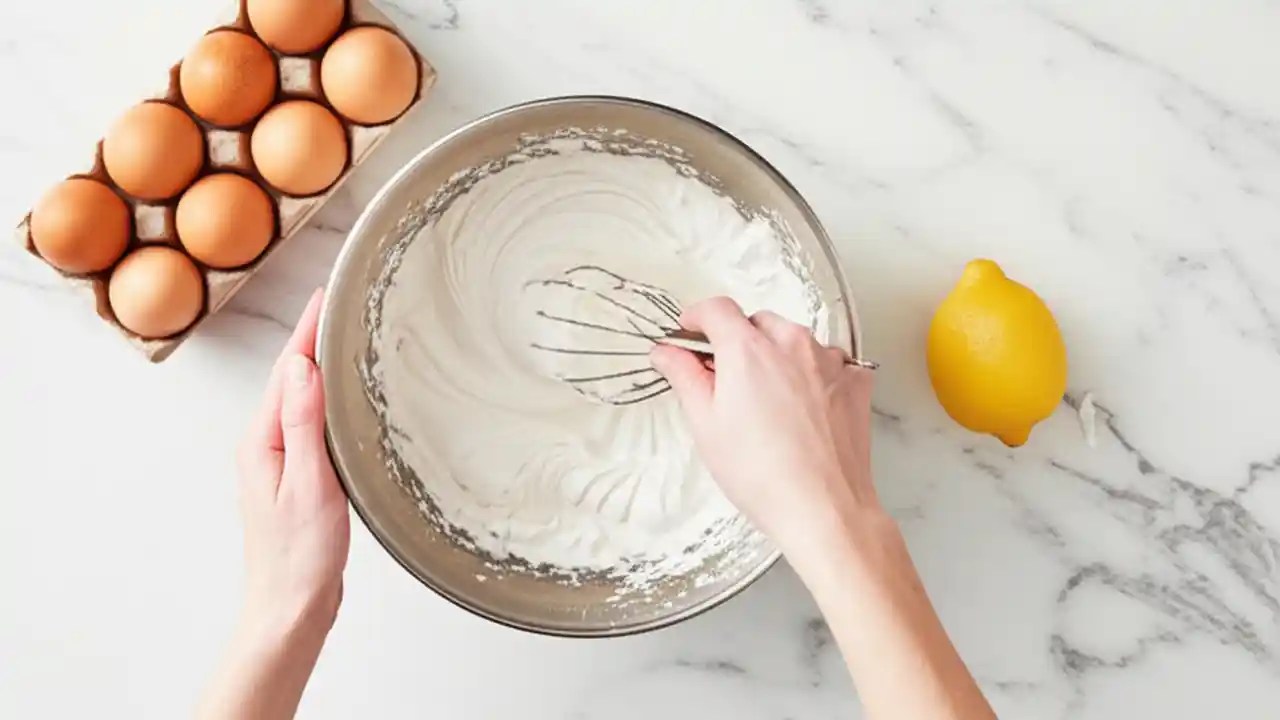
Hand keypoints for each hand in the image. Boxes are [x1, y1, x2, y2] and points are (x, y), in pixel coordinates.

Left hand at [236, 289, 349, 630]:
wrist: (292, 609)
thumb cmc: (300, 557)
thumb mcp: (309, 484)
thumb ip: (304, 423)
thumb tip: (300, 365)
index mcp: (264, 441)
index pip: (288, 370)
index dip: (308, 329)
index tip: (326, 293)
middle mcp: (266, 445)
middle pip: (292, 378)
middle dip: (314, 338)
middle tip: (342, 304)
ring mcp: (281, 462)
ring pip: (302, 399)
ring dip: (321, 366)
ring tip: (347, 336)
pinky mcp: (298, 478)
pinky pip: (312, 423)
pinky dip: (329, 399)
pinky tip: (348, 399)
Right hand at [650, 297, 876, 557]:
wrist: (824, 508)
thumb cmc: (759, 473)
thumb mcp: (706, 425)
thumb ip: (684, 376)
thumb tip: (667, 351)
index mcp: (748, 350)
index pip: (717, 309)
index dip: (697, 317)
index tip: (690, 332)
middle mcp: (792, 343)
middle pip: (757, 323)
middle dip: (738, 341)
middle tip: (726, 379)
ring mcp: (830, 360)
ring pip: (794, 340)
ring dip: (777, 356)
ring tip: (769, 401)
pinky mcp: (856, 381)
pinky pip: (829, 361)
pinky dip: (812, 374)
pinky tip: (804, 409)